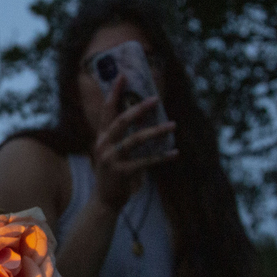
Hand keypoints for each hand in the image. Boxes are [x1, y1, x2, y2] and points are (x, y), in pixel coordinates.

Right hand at [92, 77, 177, 208]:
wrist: (104, 200)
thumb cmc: (112, 173)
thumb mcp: (111, 151)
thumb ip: (121, 136)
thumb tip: (143, 117)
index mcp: (101, 137)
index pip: (106, 110)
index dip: (114, 93)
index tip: (122, 76)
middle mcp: (103, 145)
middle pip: (121, 121)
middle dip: (139, 108)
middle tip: (155, 99)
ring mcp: (111, 159)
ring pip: (136, 140)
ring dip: (156, 131)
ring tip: (173, 125)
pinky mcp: (121, 173)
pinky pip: (145, 162)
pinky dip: (161, 157)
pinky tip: (175, 152)